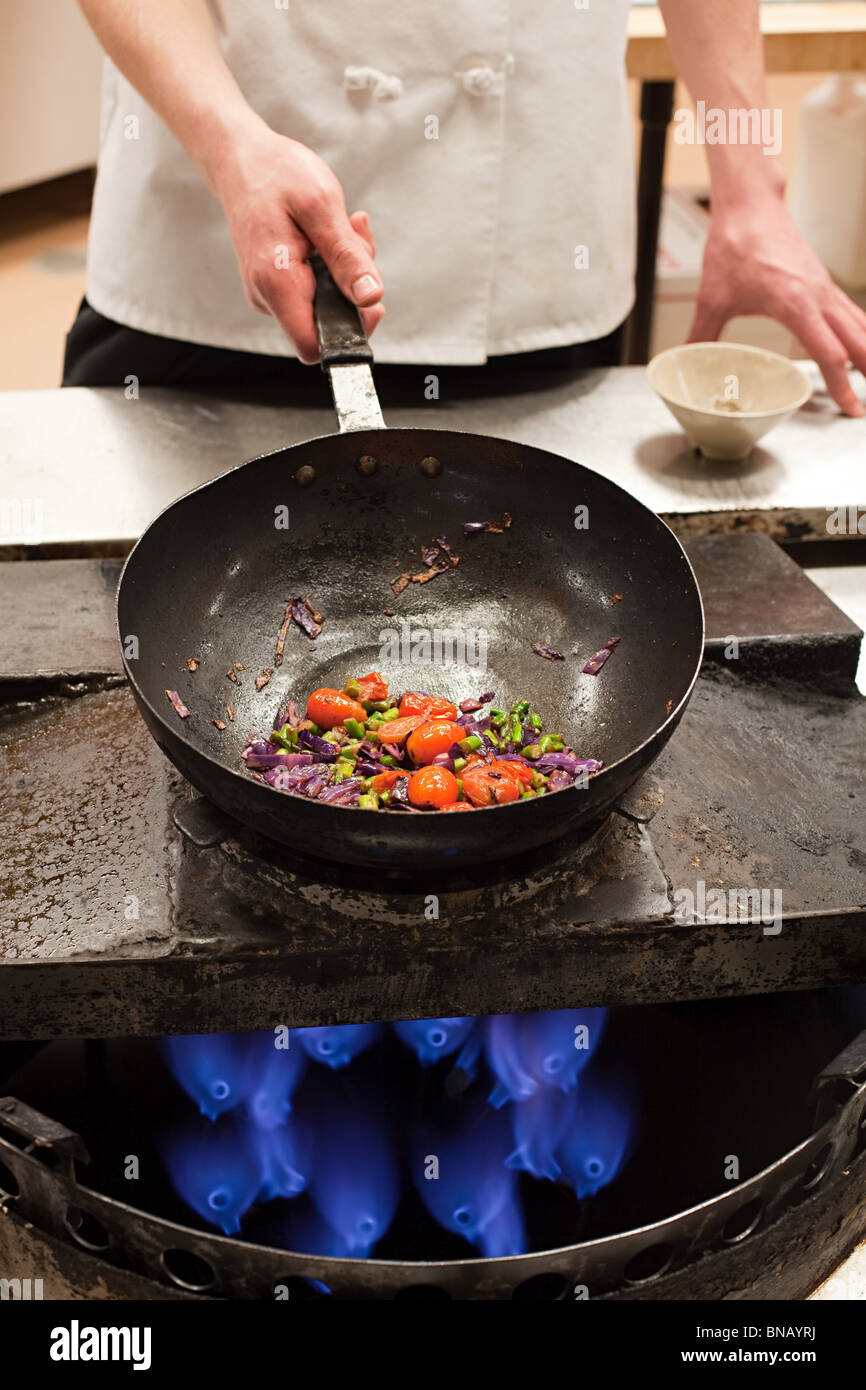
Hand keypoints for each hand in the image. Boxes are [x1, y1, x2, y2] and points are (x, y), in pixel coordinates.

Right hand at [211, 127, 384, 362]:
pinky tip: (333, 232)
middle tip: (359, 240)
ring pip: (325, 306)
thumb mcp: (321, 205)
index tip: (369, 298)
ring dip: (347, 272)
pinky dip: (334, 266)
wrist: (240, 158)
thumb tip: (370, 297)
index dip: (349, 333)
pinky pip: (317, 289)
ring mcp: (270, 293)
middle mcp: (267, 296)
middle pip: (326, 326)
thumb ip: (346, 255)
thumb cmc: (276, 174)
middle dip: (354, 291)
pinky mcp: (277, 284)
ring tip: (347, 226)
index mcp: (276, 282)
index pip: (314, 346)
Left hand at [688, 196, 865, 416]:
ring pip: (860, 325)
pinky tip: (862, 345)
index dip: (841, 384)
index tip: (849, 406)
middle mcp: (818, 296)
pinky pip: (851, 312)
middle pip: (857, 341)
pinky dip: (861, 332)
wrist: (749, 206)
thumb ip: (701, 335)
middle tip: (865, 406)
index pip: (829, 352)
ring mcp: (824, 288)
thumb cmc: (734, 245)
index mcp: (795, 303)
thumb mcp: (711, 298)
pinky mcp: (823, 283)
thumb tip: (686, 361)